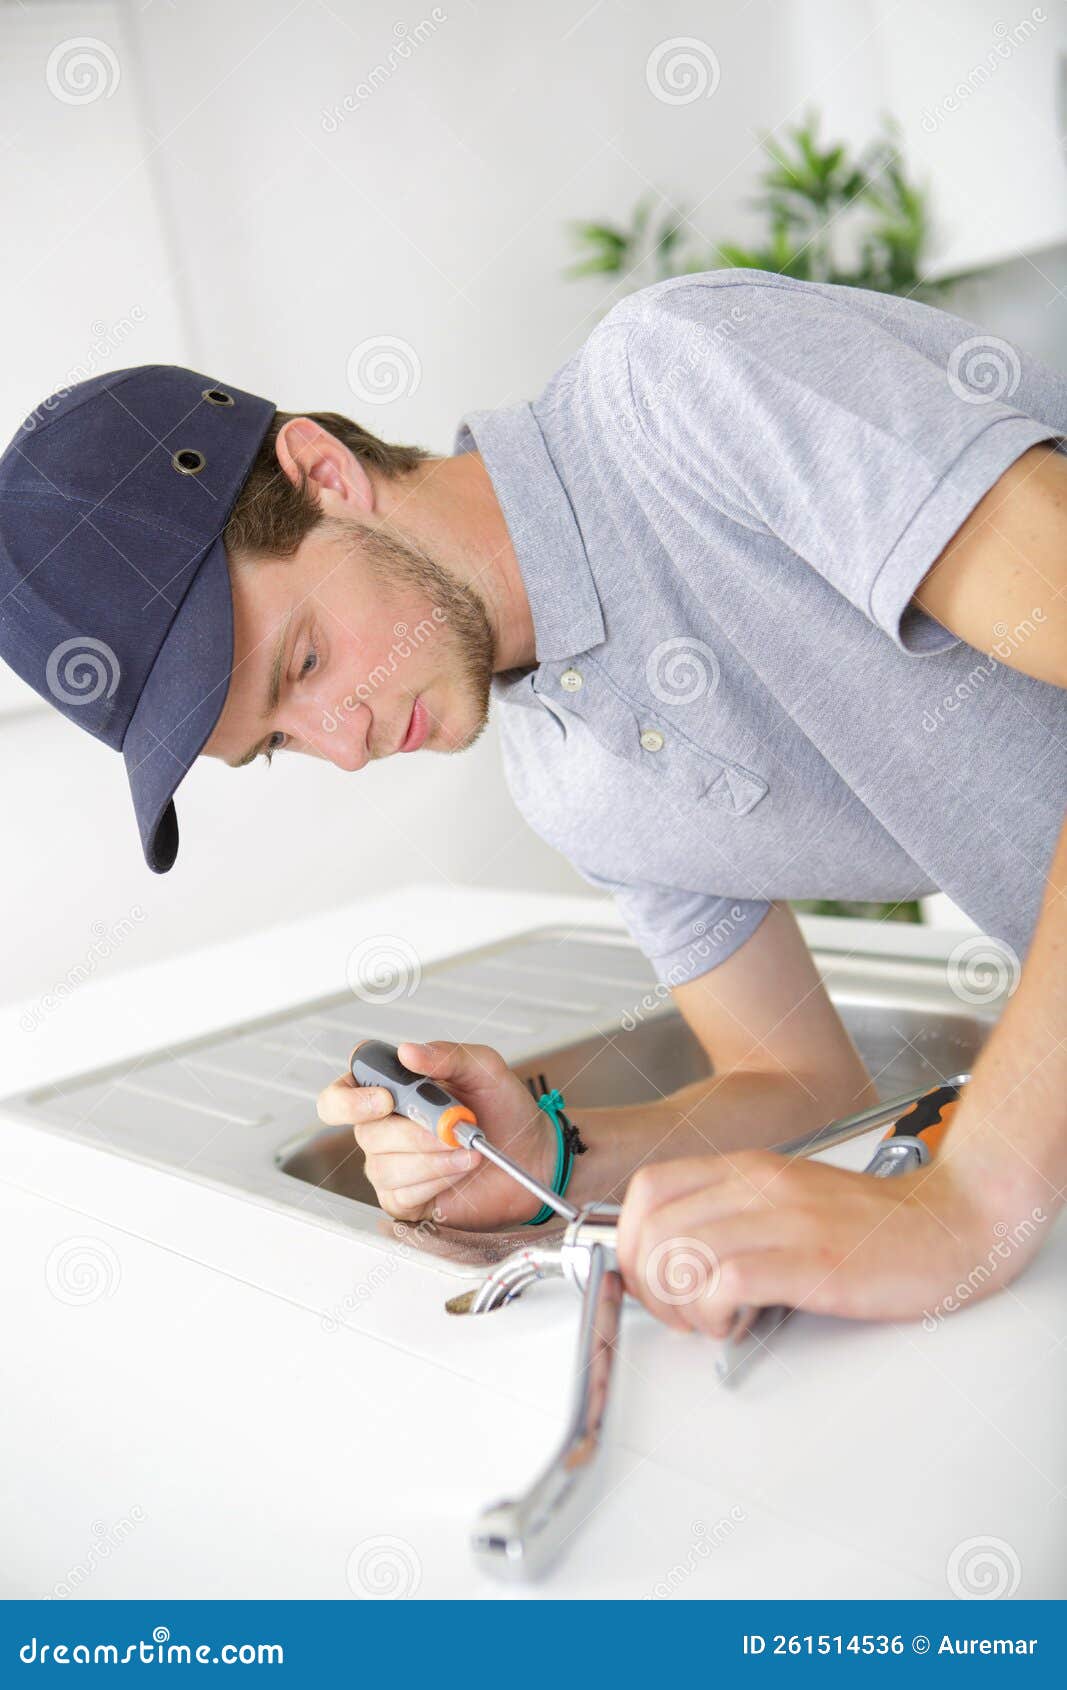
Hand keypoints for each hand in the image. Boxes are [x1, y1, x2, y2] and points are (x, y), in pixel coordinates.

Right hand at [316, 1040, 555, 1228]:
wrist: (532, 1156)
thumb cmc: (505, 1110)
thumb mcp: (485, 1070)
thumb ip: (448, 1055)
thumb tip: (408, 1051)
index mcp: (393, 1090)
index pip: (341, 1094)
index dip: (350, 1100)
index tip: (386, 1100)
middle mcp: (384, 1126)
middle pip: (366, 1133)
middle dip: (414, 1134)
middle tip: (452, 1130)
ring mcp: (391, 1164)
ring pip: (384, 1166)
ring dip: (433, 1159)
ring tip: (467, 1150)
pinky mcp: (404, 1198)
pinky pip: (400, 1195)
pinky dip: (435, 1181)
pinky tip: (459, 1171)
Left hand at [616, 1149, 1038, 1335]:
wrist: (950, 1222)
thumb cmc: (875, 1225)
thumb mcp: (790, 1201)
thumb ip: (735, 1216)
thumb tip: (678, 1256)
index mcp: (748, 1169)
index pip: (648, 1190)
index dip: (630, 1241)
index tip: (650, 1279)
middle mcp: (758, 1185)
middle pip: (651, 1228)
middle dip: (647, 1284)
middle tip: (676, 1312)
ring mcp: (784, 1220)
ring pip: (680, 1254)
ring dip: (679, 1303)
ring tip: (709, 1320)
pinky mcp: (811, 1261)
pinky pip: (726, 1280)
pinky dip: (713, 1312)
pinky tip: (735, 1323)